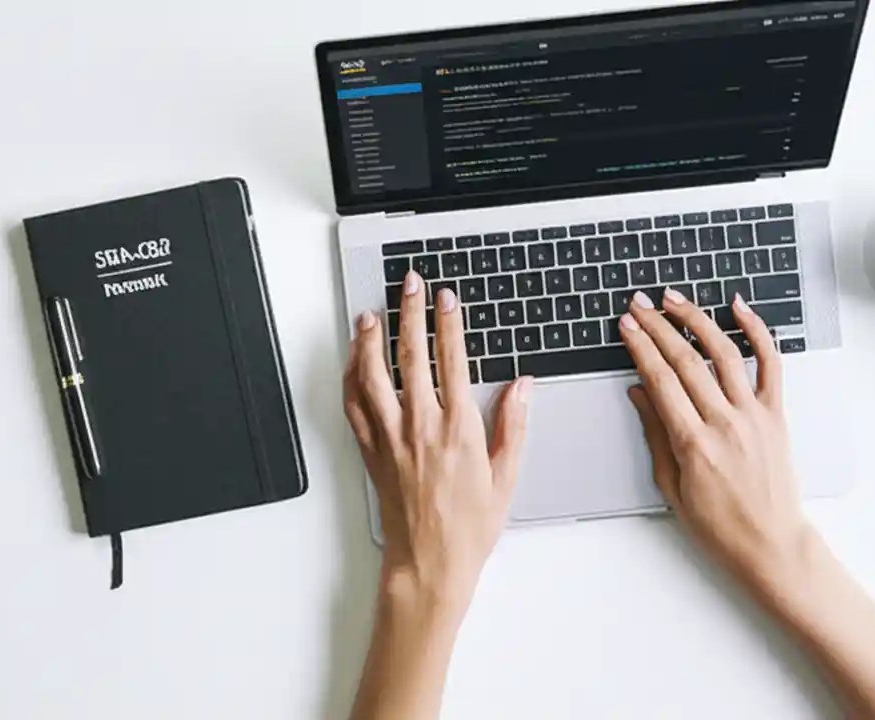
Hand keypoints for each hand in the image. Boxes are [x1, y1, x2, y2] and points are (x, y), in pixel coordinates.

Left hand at [343, 271, 531, 616]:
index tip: (446, 299)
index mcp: (458, 430)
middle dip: (410, 314)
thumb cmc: (469, 528)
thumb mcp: (506, 477)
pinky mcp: (371, 454)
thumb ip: (513, 426)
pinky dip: (351, 379)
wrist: (429, 565)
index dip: (448, 324)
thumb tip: (523, 387)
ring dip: (371, 340)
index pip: (451, 361)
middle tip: (409, 285)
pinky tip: (353, 361)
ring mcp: (391, 439)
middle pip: (411, 357)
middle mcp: (421, 427)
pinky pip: (355, 408)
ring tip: (372, 314)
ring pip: (374, 376)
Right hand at [620, 288, 811, 591]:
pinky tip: (738, 308)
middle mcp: (725, 423)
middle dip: (658, 327)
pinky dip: (756, 331)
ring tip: (675, 300)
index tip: (626, 326)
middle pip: (686, 361)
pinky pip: (770, 363)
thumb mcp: (672, 487)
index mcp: (694, 444)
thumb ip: (656, 434)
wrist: (771, 544)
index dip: (640, 347)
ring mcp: (754, 415)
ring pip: (723, 352)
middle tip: (639, 305)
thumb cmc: (720, 526)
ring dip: (696, 320)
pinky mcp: (775, 414)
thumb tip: (639, 392)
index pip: (660, 380)